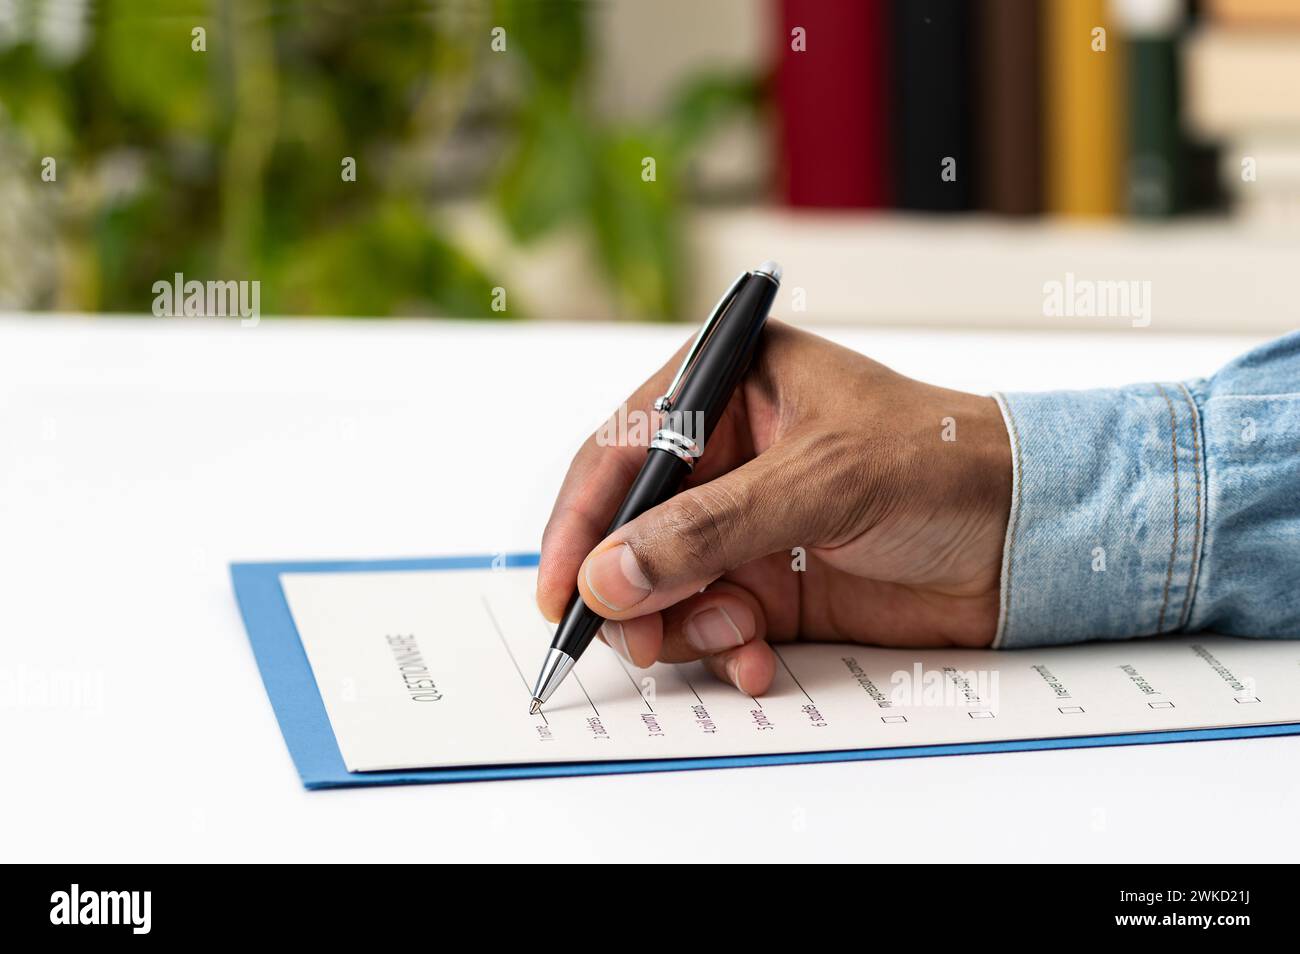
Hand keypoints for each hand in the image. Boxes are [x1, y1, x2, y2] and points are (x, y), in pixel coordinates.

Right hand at [536, 321, 1012, 694]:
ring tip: (736, 635)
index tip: (562, 586)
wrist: (1030, 535)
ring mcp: (745, 525)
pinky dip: (724, 650)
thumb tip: (610, 572)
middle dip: (633, 588)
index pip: (621, 451)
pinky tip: (757, 657)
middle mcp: (724, 455)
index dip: (583, 520)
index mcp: (726, 386)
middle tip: (639, 635)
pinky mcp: (770, 584)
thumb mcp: (822, 481)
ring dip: (684, 624)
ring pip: (665, 587)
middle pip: (632, 529)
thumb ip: (711, 527)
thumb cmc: (942, 463)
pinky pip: (712, 624)